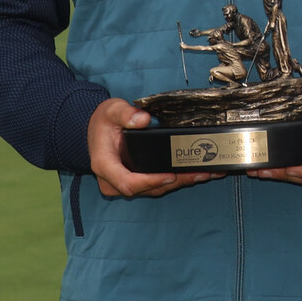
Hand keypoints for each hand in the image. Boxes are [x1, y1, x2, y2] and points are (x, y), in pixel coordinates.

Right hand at [86, 97, 215, 198]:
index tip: (170, 175)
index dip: (151, 182)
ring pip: (155, 190)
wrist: (96, 130)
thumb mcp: (110, 110)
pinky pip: (157, 186)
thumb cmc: (103, 122)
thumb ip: (124, 113)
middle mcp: (114, 181)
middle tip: (200, 172)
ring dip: (181, 182)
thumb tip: (143, 119)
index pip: (128, 183)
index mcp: (104, 165)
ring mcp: (125, 184)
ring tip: (205, 172)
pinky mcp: (137, 182)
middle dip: (176, 181)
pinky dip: (177, 180)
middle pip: (147, 189)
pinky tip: (195, 173)